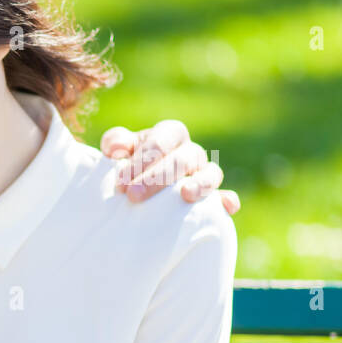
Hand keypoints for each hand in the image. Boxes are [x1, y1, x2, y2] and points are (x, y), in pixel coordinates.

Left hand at [100, 120, 238, 214]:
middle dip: (158, 177)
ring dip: (200, 184)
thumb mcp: (118, 152)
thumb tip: (116, 147)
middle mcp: (190, 152)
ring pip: (210, 173)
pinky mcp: (212, 197)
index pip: (163, 139)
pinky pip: (225, 197)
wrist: (134, 192)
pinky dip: (227, 201)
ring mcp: (203, 173)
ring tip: (186, 195)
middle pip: (182, 159)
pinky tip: (226, 208)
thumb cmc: (127, 167)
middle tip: (133, 195)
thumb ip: (115, 142)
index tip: (121, 181)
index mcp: (169, 135)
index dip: (143, 158)